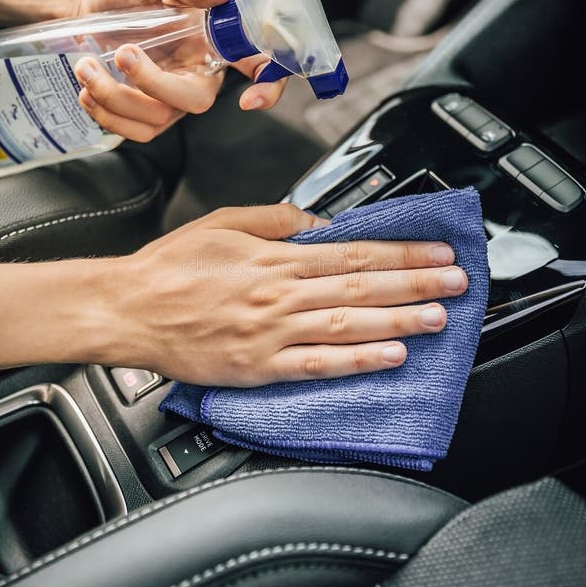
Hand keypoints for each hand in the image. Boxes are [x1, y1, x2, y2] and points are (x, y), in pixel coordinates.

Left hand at [72, 0, 287, 141]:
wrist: (87, 6)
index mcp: (214, 47)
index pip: (259, 68)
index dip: (267, 88)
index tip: (248, 99)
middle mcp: (197, 79)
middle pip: (197, 103)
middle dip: (154, 84)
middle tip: (122, 52)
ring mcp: (170, 103)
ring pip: (157, 122)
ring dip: (116, 98)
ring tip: (86, 67)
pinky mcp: (141, 116)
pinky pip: (133, 133)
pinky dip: (105, 115)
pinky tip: (86, 91)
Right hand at [113, 204, 467, 385]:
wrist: (128, 309)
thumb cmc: (170, 268)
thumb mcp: (223, 222)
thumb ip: (275, 219)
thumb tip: (318, 223)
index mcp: (275, 258)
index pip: (354, 252)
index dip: (401, 251)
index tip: (435, 252)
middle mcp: (282, 294)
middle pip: (363, 285)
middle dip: (416, 282)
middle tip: (457, 282)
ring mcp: (273, 333)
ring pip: (350, 323)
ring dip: (400, 319)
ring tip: (439, 317)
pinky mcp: (260, 367)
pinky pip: (318, 365)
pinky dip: (358, 361)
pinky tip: (390, 356)